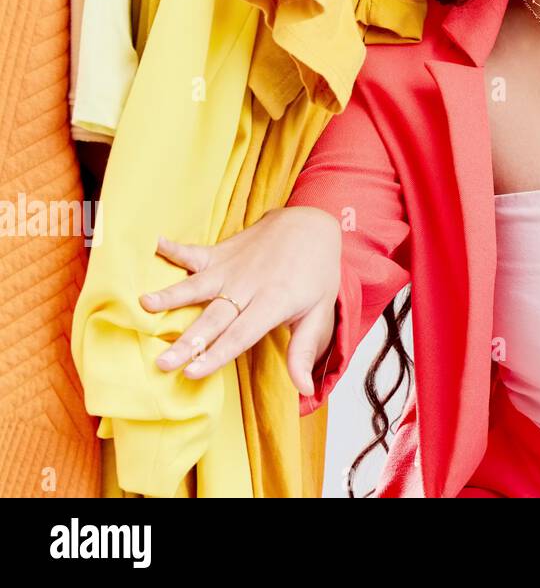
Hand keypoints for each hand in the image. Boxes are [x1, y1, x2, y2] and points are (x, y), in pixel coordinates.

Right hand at [139, 206, 342, 396]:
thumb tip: (305, 390)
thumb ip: (304, 350)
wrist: (312, 225)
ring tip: (145, 304)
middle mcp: (249, 286)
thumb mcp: (319, 311)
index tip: (192, 373)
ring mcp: (233, 267)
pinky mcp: (223, 252)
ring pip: (198, 285)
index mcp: (273, 303)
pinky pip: (196, 252)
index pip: (241, 335)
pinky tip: (155, 243)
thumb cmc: (316, 273)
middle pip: (214, 319)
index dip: (217, 354)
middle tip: (162, 363)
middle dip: (187, 342)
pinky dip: (175, 249)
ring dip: (171, 295)